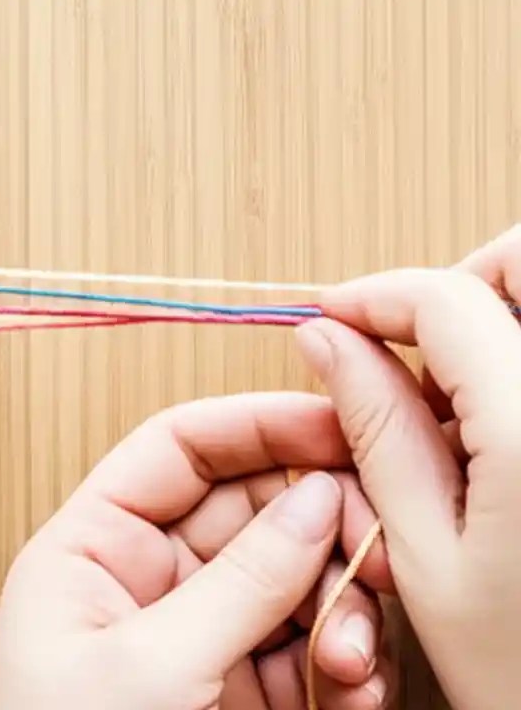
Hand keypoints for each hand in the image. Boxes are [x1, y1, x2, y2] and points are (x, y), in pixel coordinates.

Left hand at [0, 393, 392, 709]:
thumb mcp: (149, 667)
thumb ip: (238, 581)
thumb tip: (312, 499)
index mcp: (91, 548)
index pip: (177, 450)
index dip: (256, 425)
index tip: (336, 425)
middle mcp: (144, 581)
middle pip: (252, 511)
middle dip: (319, 529)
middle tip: (369, 554)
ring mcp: (195, 636)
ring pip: (291, 582)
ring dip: (339, 607)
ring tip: (348, 656)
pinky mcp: (235, 691)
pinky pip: (302, 649)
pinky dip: (341, 664)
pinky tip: (351, 691)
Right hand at [295, 227, 520, 708]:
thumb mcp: (426, 556)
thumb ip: (377, 430)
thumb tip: (330, 342)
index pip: (449, 301)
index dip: (376, 297)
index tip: (334, 319)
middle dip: (468, 278)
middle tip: (417, 333)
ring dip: (502, 315)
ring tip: (457, 393)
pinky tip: (503, 423)